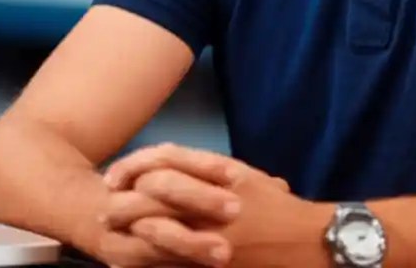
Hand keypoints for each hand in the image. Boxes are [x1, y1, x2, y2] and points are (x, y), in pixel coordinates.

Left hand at [104, 144, 329, 267]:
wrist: (308, 241)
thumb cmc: (275, 208)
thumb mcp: (245, 176)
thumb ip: (207, 168)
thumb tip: (163, 162)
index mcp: (223, 171)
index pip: (167, 157)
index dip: (134, 164)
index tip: (114, 176)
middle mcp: (216, 196)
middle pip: (156, 186)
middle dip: (123, 195)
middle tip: (106, 203)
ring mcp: (214, 230)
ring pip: (157, 223)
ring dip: (129, 225)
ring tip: (110, 230)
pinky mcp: (214, 260)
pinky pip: (171, 255)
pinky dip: (147, 254)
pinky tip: (131, 254)